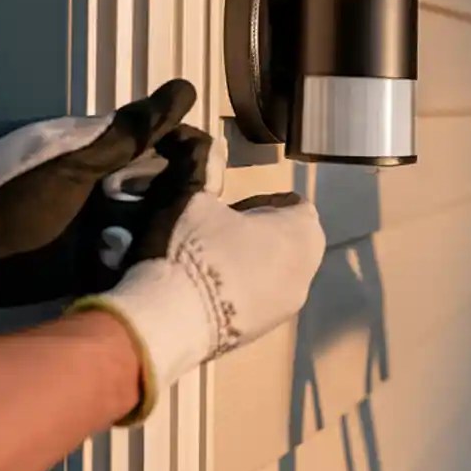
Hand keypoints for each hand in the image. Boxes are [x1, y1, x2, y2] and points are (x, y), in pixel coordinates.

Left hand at [0, 80, 197, 330]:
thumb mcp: (74, 162)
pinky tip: (131, 262)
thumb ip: (131, 132)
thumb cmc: (11, 198)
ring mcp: (104, 225)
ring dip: (160, 229)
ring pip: (157, 221)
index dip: (188, 149)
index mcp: (103, 151)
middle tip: (180, 211)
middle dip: (180, 194)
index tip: (198, 166)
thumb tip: (184, 92)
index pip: (164, 139)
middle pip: (168, 183)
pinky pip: (135, 259)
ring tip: (150, 239)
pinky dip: (137, 258)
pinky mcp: (98, 265)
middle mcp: (109, 184)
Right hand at [72, 126, 324, 423]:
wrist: (165, 324)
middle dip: (256, 232)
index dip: (262, 200)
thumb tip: (197, 136)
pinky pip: (254, 301)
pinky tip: (198, 288)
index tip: (230, 205)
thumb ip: (202, 162)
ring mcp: (284, 309)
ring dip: (245, 262)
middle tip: (215, 229)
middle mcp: (305, 273)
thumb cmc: (188, 248)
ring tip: (203, 258)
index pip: (294, 204)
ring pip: (272, 273)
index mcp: (301, 233)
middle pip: (286, 241)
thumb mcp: (191, 192)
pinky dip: (235, 291)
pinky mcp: (259, 334)